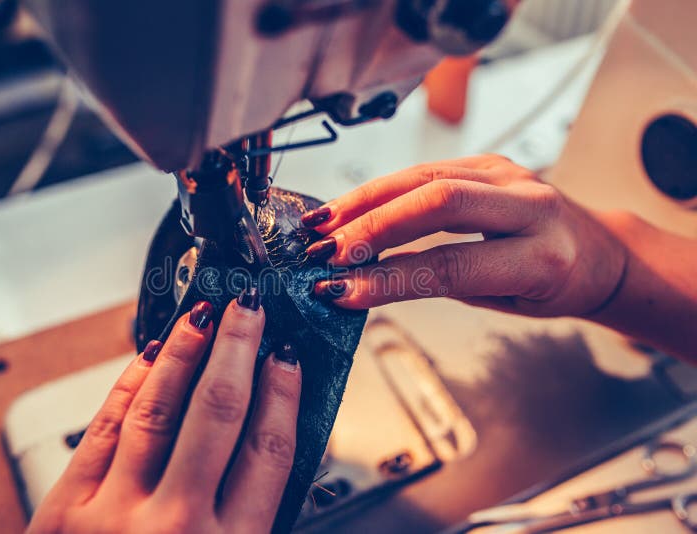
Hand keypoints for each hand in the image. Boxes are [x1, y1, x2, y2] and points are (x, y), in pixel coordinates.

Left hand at [28, 294, 301, 533]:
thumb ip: (250, 520)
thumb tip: (271, 449)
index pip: (269, 450)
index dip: (283, 393)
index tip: (288, 357)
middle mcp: (176, 527)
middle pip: (219, 412)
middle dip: (239, 348)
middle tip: (250, 307)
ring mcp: (115, 514)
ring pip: (160, 407)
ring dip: (185, 352)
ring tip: (204, 314)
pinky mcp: (65, 509)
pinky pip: (106, 428)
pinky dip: (130, 385)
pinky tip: (148, 357)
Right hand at [303, 154, 627, 317]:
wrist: (597, 249)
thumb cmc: (551, 287)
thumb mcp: (505, 300)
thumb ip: (442, 283)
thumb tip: (364, 281)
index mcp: (541, 256)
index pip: (449, 265)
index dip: (388, 278)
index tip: (340, 291)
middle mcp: (529, 205)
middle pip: (438, 203)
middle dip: (372, 228)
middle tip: (325, 254)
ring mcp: (508, 174)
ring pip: (424, 177)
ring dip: (365, 202)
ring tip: (322, 228)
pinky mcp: (489, 160)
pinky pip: (425, 169)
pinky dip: (380, 189)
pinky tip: (348, 207)